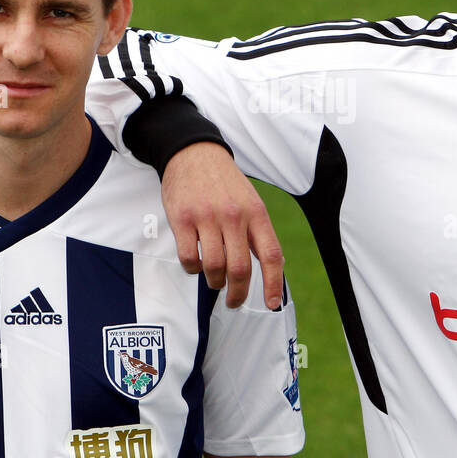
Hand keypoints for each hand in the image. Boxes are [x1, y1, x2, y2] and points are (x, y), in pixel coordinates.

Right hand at [161, 142, 283, 308]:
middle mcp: (234, 216)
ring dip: (214, 281)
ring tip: (214, 281)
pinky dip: (192, 268)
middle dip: (238, 292)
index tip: (270, 304)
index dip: (273, 284)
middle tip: (233, 301)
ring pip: (213, 267)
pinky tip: (195, 264)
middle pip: (239, 268)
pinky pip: (188, 257)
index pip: (271, 255)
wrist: (194, 153)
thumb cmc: (224, 183)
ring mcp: (207, 217)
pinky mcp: (182, 219)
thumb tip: (273, 268)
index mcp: (256, 213)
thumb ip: (258, 232)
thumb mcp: (251, 201)